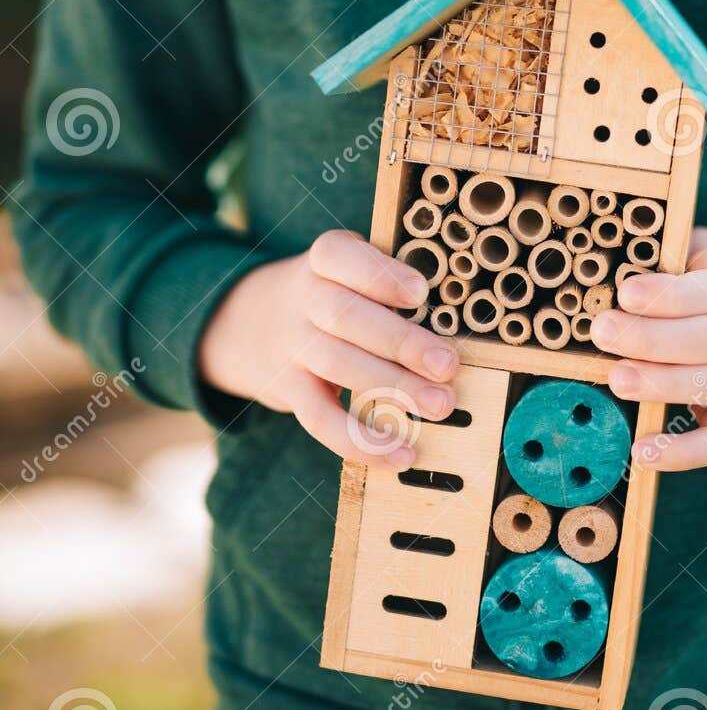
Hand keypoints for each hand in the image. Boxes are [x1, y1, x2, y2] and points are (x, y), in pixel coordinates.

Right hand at [197, 231, 456, 464]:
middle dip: (401, 342)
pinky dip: (360, 441)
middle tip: (448, 365)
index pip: (340, 255)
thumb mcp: (350, 269)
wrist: (251, 324)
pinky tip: (400, 454)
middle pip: (345, 316)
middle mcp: (304, 298)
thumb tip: (451, 320)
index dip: (379, 275)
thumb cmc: (333, 292)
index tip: (421, 292)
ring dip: (393, 388)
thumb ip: (390, 282)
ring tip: (439, 405)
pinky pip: (319, 418)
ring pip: (337, 365)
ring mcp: (293, 345)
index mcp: (325, 259)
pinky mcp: (289, 390)